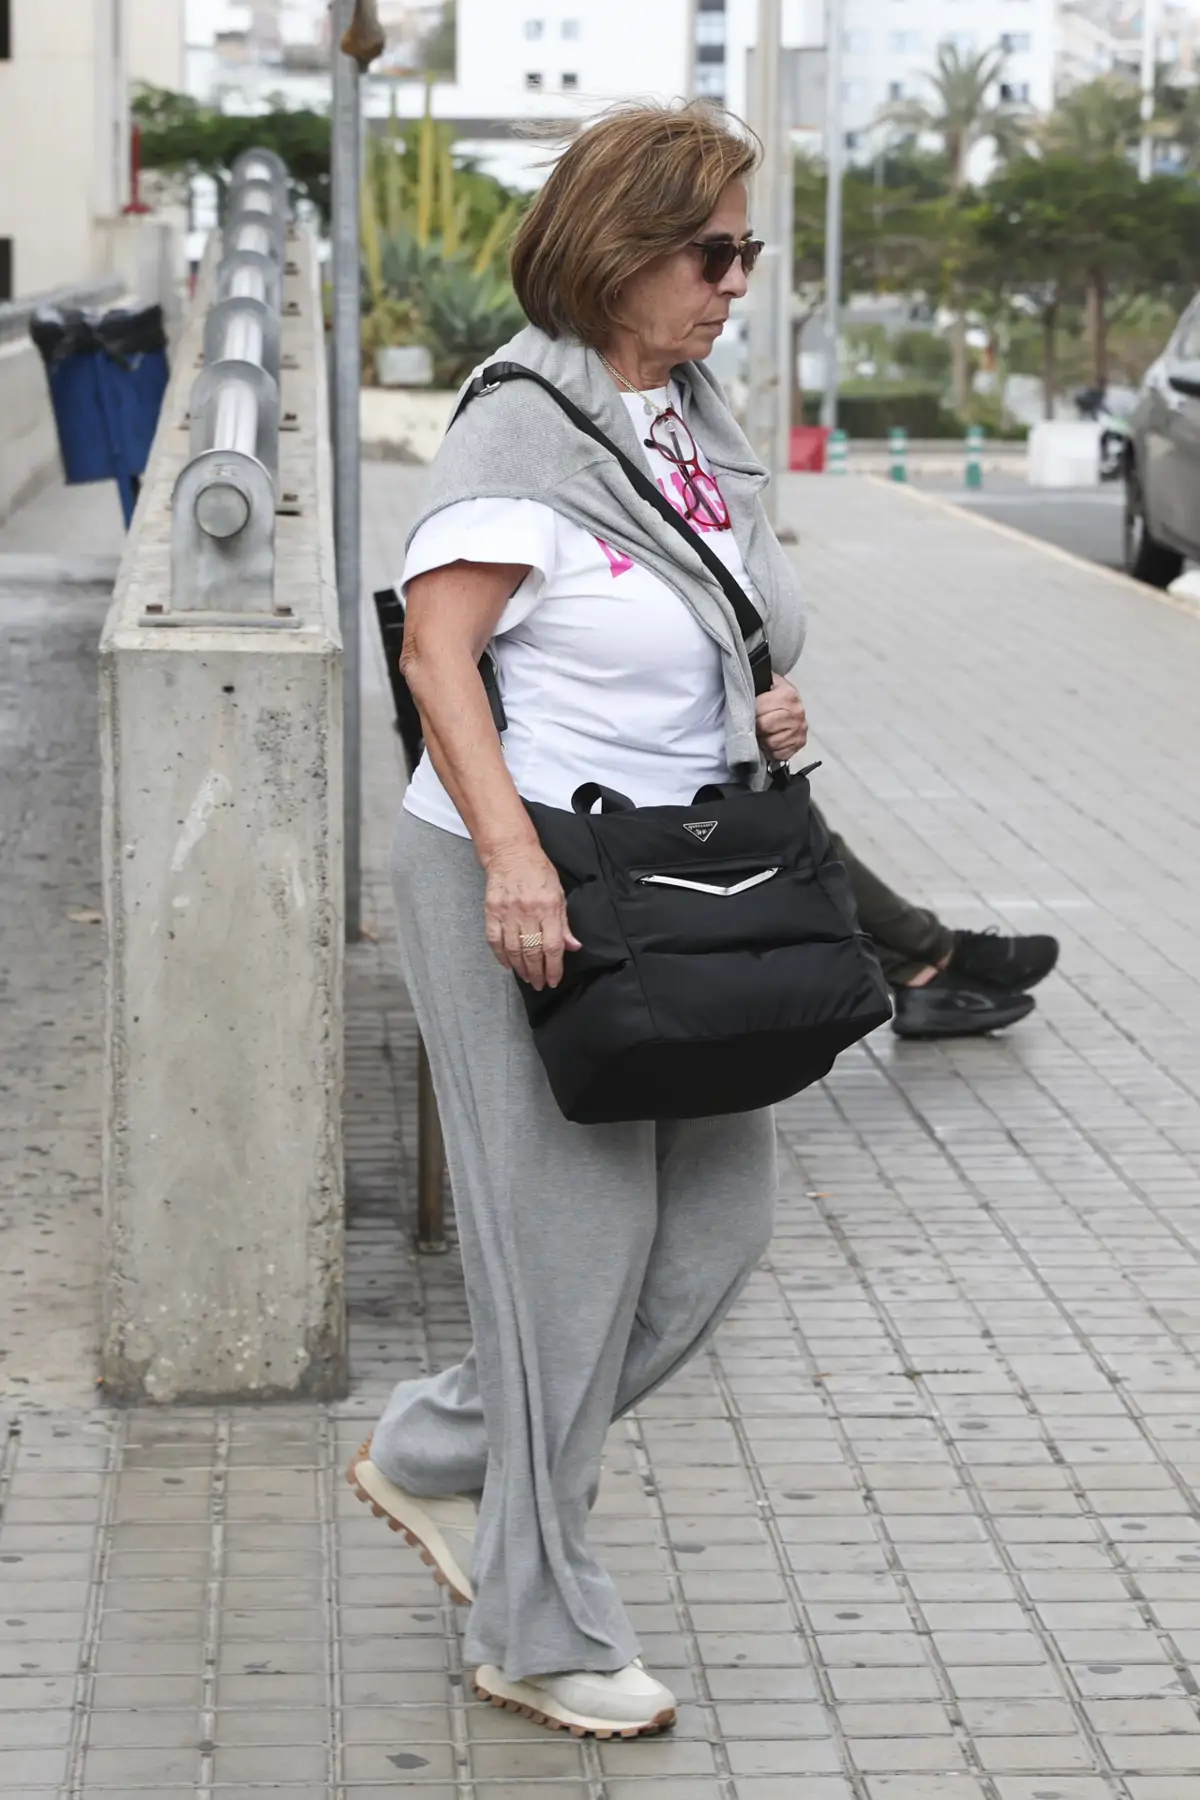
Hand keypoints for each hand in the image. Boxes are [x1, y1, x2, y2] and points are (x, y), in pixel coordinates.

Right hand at [482, 842, 581, 990]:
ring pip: (514, 949)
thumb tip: (573, 946)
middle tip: (539, 984)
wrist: (512, 853)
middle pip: (532, 951)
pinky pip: (495, 940)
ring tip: (526, 977)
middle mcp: (528, 912)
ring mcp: (508, 912)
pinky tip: (508, 964)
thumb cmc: (538, 872)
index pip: (553, 946)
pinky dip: (501, 956)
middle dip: (537, 973)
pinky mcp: (491, 911)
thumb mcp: (559, 894)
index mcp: (549, 907)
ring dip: (520, 968)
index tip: (553, 980)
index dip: (553, 968)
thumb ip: (564, 923)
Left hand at [755, 674, 808, 763]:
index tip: (747, 713)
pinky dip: (771, 750)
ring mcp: (800, 729)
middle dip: (756, 727)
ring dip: (763, 740)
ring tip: (762, 733)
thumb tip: (742, 680)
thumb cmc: (774, 696)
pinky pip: (779, 753)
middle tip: (753, 725)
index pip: (759, 710)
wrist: (792, 705)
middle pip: (765, 727)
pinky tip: (769, 741)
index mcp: (788, 695)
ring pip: (771, 743)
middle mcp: (797, 712)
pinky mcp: (800, 743)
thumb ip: (757, 682)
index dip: (750, 713)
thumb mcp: (768, 683)